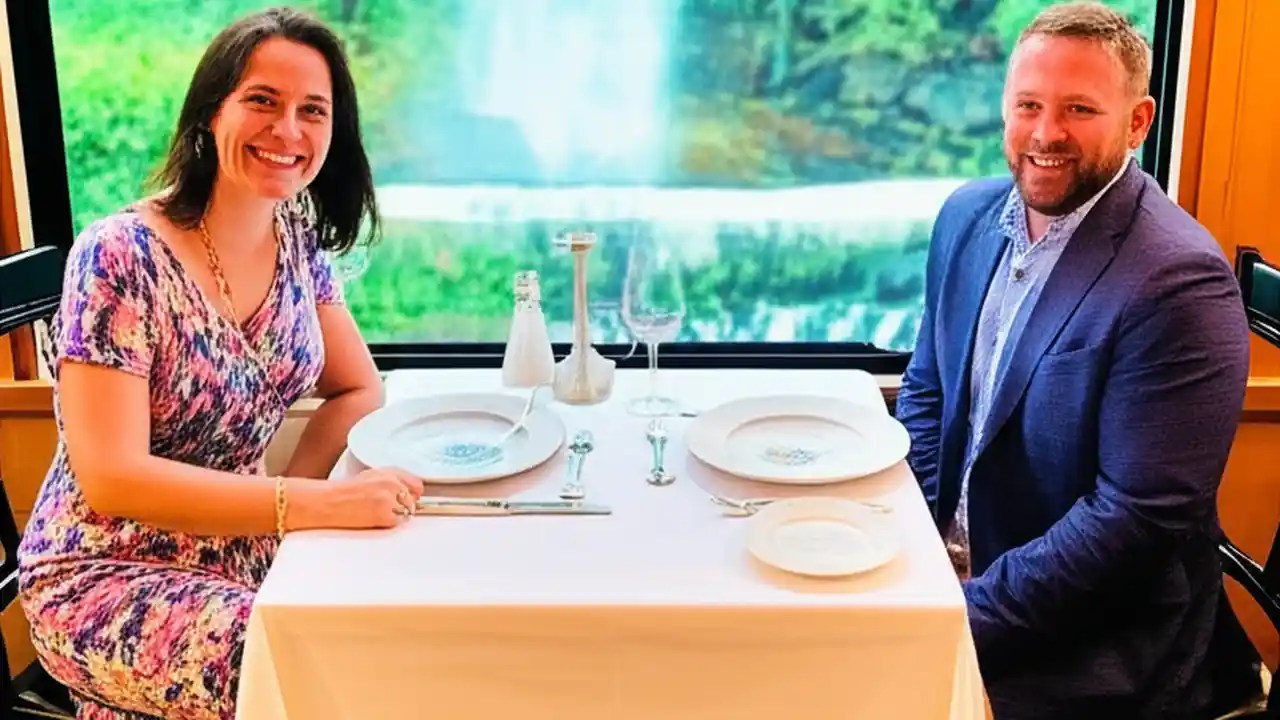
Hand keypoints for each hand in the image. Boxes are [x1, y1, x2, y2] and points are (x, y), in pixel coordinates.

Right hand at [288, 467, 423, 529]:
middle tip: (385, 507)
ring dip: (397, 514)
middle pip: (413, 499)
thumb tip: (410, 491)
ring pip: (407, 511)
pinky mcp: (385, 514)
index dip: (412, 493)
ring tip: (376, 512)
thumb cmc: (343, 491)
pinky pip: (397, 522)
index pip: (416, 484)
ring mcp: (390, 499)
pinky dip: (389, 523)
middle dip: (404, 505)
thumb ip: (392, 481)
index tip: (409, 498)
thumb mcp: (370, 477)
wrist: (327, 501)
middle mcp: (392, 483)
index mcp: (389, 472)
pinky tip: (373, 518)